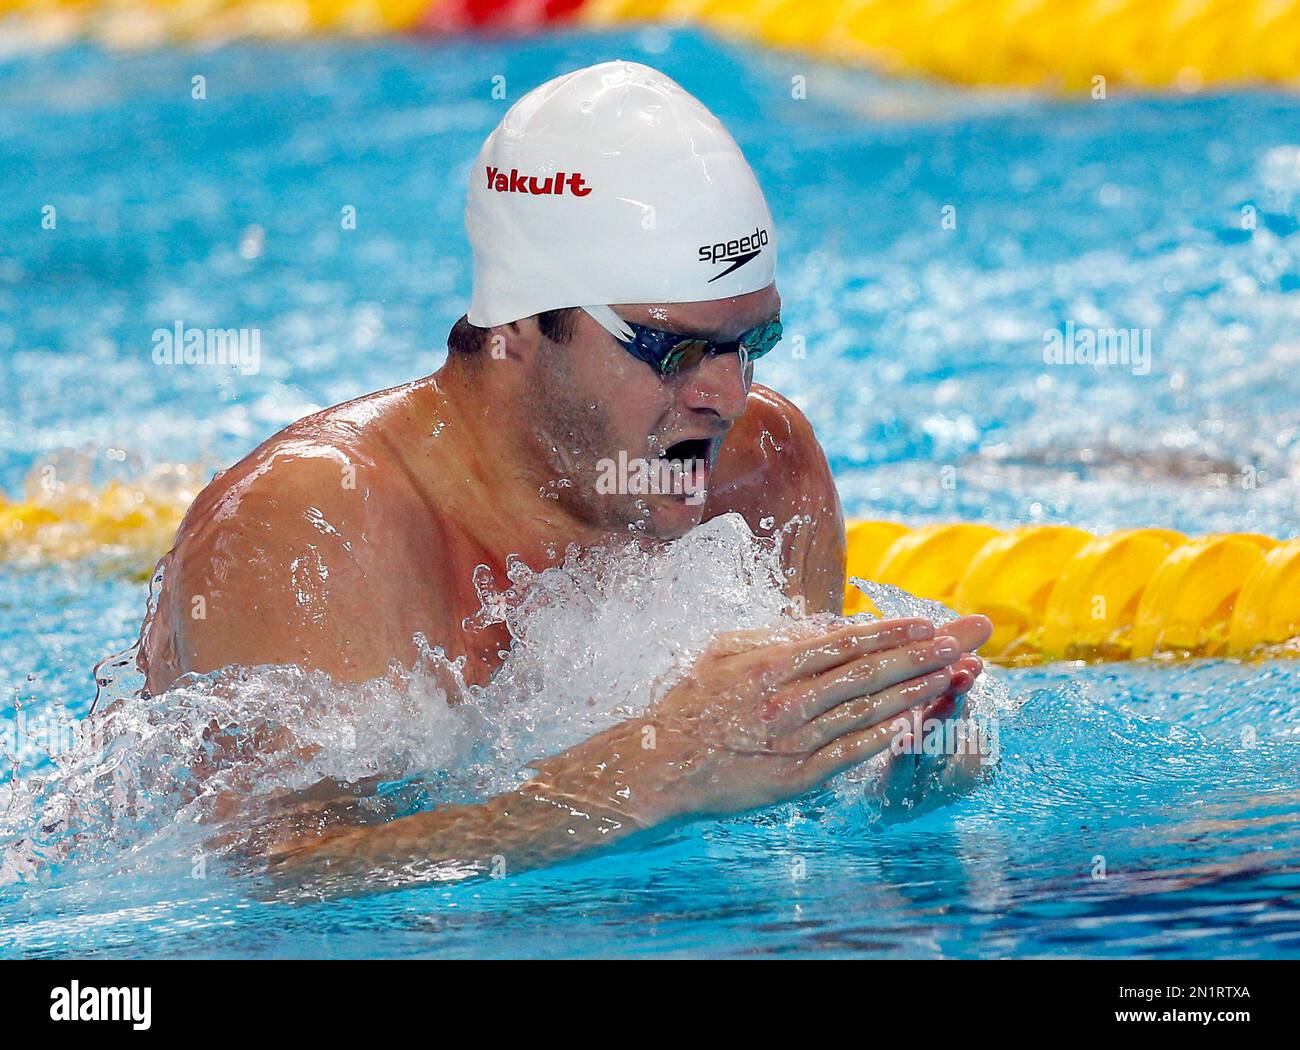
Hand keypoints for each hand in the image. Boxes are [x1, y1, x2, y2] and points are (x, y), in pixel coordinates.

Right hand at [613, 614, 993, 823]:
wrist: (660, 763)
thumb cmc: (689, 702)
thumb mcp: (724, 652)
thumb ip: (776, 637)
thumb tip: (825, 627)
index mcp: (768, 663)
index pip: (842, 641)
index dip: (888, 631)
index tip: (926, 621)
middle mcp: (787, 699)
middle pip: (868, 671)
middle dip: (923, 651)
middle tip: (966, 637)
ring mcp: (796, 739)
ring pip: (868, 710)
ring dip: (916, 688)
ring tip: (955, 671)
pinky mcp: (799, 776)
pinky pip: (853, 751)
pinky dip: (890, 734)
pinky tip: (920, 718)